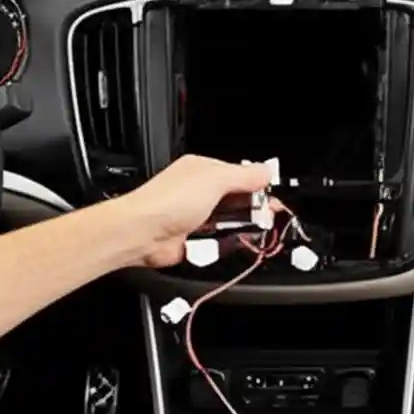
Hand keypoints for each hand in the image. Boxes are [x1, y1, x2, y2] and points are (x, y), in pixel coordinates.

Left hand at [122, 155, 271, 267]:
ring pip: (228, 222)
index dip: (258, 188)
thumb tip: (267, 171)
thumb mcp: (216, 179)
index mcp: (203, 170)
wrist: (141, 233)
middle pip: (236, 200)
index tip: (272, 200)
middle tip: (266, 218)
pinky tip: (227, 242)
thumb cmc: (169, 201)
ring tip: (249, 231)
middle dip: (252, 210)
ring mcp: (194, 216)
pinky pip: (216, 242)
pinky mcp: (191, 239)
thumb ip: (245, 175)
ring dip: (239, 228)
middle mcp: (198, 191)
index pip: (239, 175)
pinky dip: (223, 243)